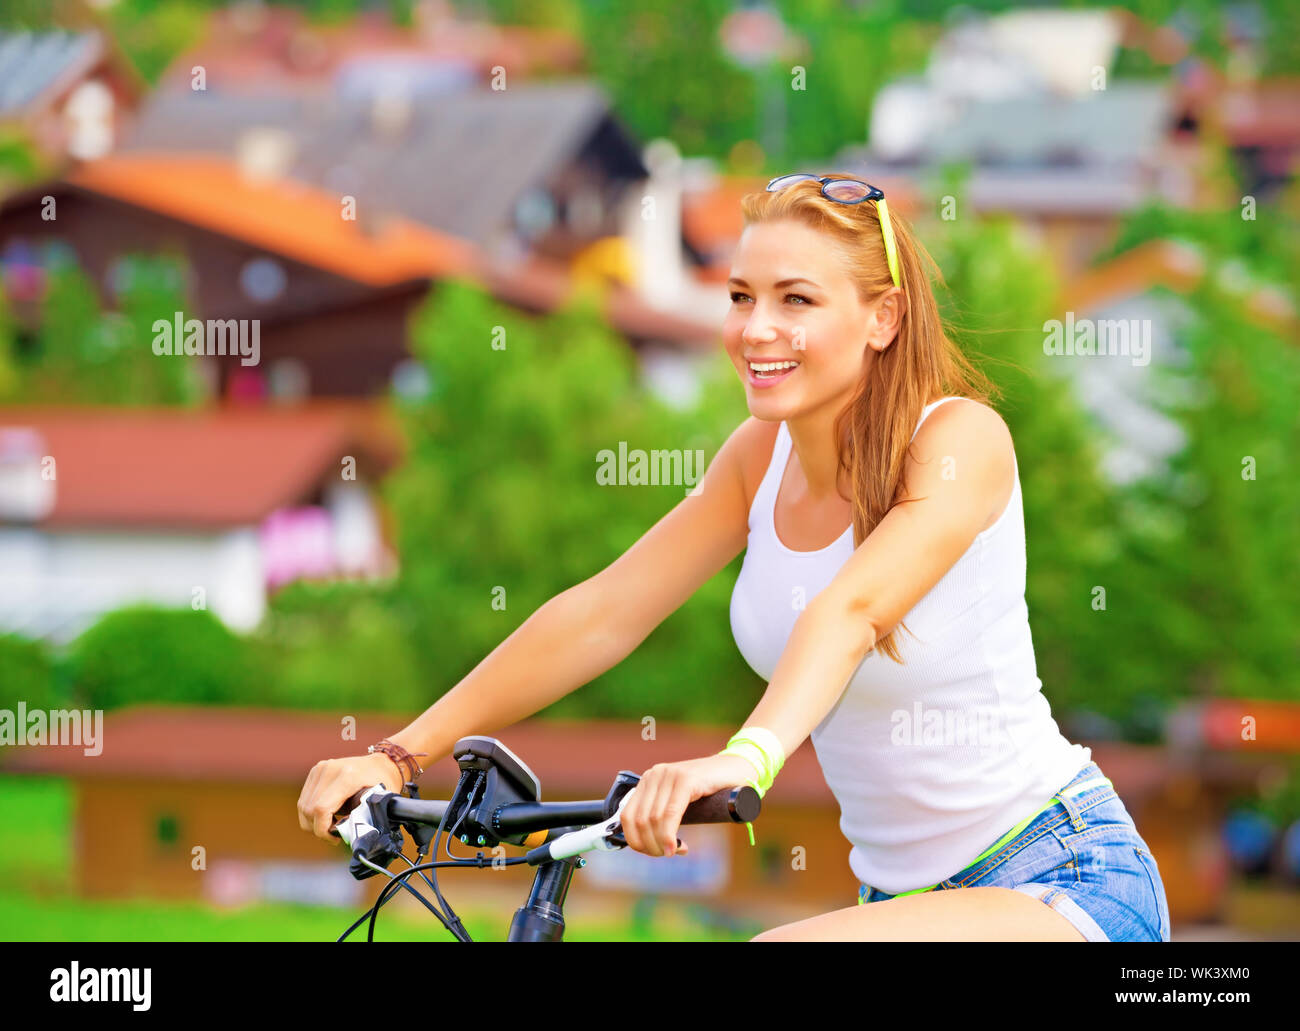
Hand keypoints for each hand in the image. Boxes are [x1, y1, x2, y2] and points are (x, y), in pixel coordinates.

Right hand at [297, 752, 407, 839]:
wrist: (381, 763)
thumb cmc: (384, 783)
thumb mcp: (379, 803)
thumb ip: (364, 819)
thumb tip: (350, 837)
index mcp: (347, 776)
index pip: (321, 809)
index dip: (323, 830)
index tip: (335, 839)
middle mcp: (329, 769)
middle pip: (309, 810)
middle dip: (319, 828)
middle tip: (335, 834)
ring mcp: (320, 768)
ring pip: (303, 806)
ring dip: (313, 821)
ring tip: (332, 824)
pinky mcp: (315, 771)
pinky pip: (304, 800)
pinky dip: (312, 812)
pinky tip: (328, 814)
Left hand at [618, 754, 760, 856]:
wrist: (738, 768)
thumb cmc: (711, 791)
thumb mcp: (680, 801)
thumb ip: (664, 814)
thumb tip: (649, 843)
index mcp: (648, 781)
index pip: (627, 817)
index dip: (636, 842)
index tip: (655, 852)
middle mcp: (655, 775)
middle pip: (639, 821)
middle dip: (650, 846)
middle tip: (668, 854)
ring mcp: (670, 775)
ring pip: (653, 820)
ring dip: (660, 844)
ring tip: (675, 851)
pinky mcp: (686, 779)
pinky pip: (670, 813)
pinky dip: (670, 835)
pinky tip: (677, 847)